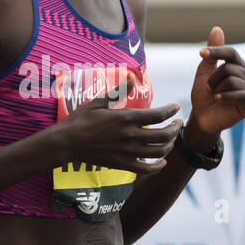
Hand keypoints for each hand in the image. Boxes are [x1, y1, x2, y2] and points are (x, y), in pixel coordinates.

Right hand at [51, 72, 182, 174]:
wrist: (67, 143)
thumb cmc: (81, 119)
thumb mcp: (99, 101)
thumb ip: (119, 91)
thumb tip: (132, 76)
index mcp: (125, 118)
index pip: (158, 115)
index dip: (170, 111)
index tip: (176, 108)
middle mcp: (130, 136)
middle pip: (163, 134)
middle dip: (175, 128)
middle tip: (177, 123)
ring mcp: (127, 152)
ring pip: (158, 151)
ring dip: (170, 145)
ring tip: (171, 139)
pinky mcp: (122, 164)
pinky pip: (147, 169)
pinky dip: (158, 166)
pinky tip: (162, 161)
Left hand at [189, 25, 244, 140]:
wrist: (202, 117)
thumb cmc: (203, 95)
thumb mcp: (204, 71)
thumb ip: (212, 53)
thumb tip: (217, 28)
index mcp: (238, 66)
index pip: (231, 53)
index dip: (216, 51)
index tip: (201, 53)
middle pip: (229, 68)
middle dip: (213, 79)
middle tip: (208, 89)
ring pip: (232, 80)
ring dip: (216, 89)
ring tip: (214, 96)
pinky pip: (239, 94)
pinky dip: (224, 96)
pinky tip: (217, 100)